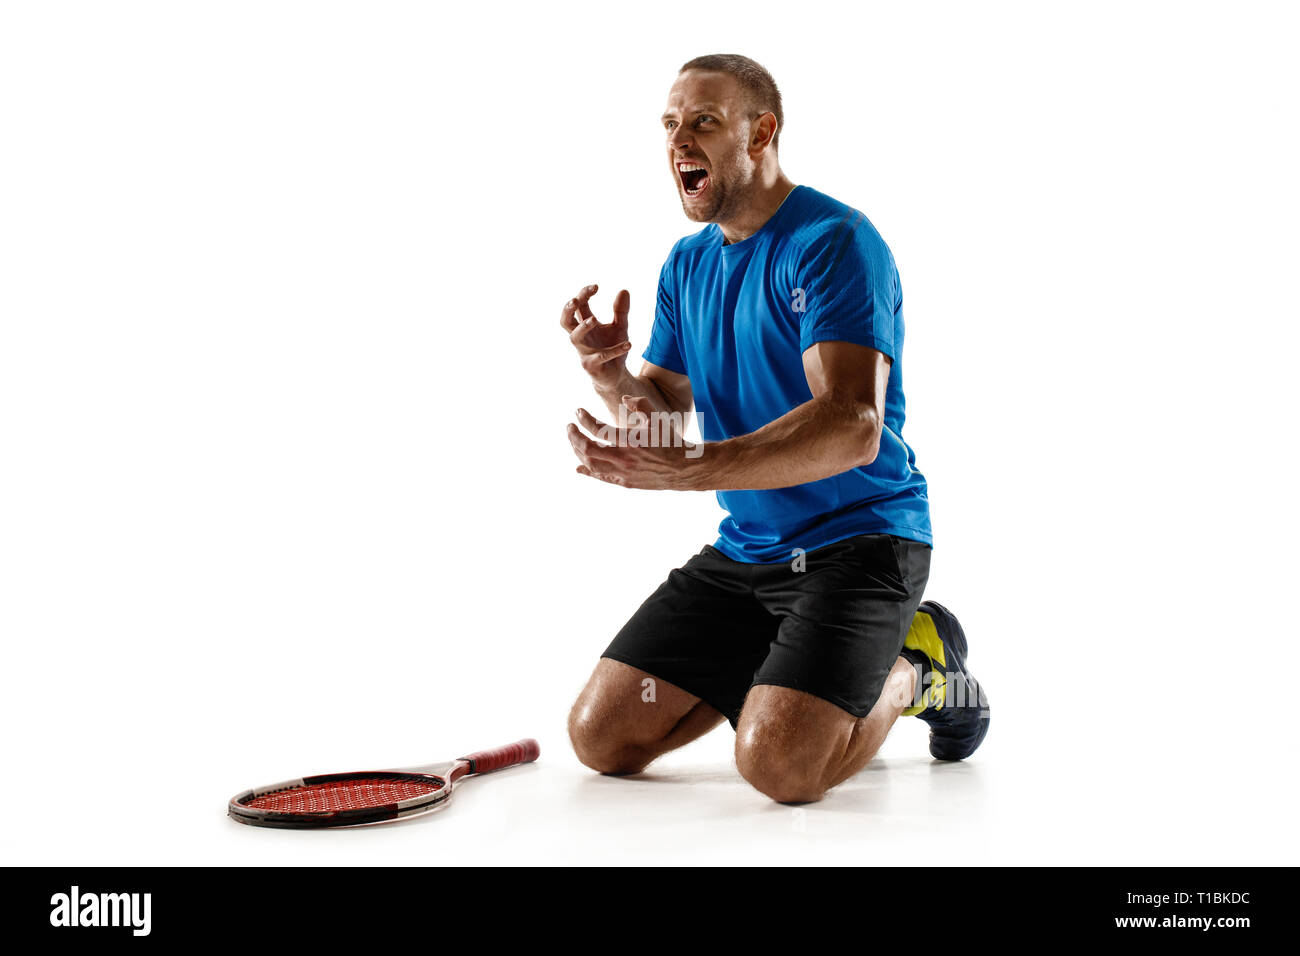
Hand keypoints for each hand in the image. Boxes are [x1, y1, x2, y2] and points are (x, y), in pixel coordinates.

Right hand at [560, 283, 632, 390]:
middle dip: (567, 309)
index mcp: (585, 325)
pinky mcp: (592, 365)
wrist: (616, 375)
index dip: (583, 294)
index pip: (578, 306)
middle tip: (575, 300)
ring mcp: (584, 351)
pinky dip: (615, 350)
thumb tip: (624, 290)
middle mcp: (581, 337)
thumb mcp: (620, 327)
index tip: (596, 286)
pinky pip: (601, 356)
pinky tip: (629, 344)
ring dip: (582, 327)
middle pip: (565, 321)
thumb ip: (621, 310)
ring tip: (594, 319)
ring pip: (574, 338)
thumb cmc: (613, 348)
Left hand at [567, 396, 702, 489]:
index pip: (597, 429)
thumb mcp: (657, 418)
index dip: (584, 420)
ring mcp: (623, 472)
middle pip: (587, 449)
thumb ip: (640, 405)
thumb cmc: (670, 441)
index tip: (578, 412)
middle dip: (573, 436)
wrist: (684, 468)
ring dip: (578, 451)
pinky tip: (579, 466)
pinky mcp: (625, 482)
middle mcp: (623, 458)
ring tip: (575, 441)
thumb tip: (623, 400)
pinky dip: (588, 471)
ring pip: (590, 464)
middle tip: (569, 427)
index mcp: (629, 440)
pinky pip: (601, 477)